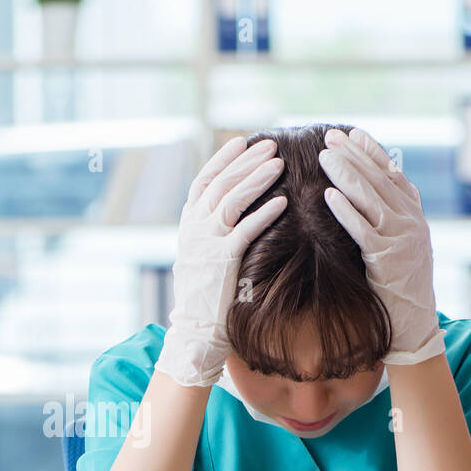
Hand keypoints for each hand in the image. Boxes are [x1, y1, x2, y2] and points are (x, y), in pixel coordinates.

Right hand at [154, 136, 288, 386]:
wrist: (196, 329)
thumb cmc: (206, 295)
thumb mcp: (201, 255)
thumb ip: (212, 229)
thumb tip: (233, 206)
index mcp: (187, 224)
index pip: (203, 179)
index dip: (223, 158)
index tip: (243, 141)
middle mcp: (193, 229)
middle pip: (220, 183)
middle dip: (246, 161)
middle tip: (270, 144)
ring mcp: (205, 244)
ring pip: (230, 199)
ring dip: (256, 179)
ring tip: (279, 163)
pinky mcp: (221, 261)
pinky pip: (245, 230)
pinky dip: (263, 213)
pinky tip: (282, 201)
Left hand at [317, 127, 445, 364]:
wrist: (414, 327)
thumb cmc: (399, 291)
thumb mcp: (400, 250)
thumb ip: (389, 223)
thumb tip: (367, 198)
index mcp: (415, 217)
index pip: (393, 174)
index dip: (372, 152)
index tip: (352, 133)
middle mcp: (412, 222)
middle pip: (380, 179)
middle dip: (353, 155)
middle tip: (330, 136)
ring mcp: (402, 239)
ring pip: (372, 198)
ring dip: (347, 174)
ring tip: (325, 156)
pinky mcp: (387, 259)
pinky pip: (363, 229)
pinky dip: (346, 210)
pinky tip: (327, 195)